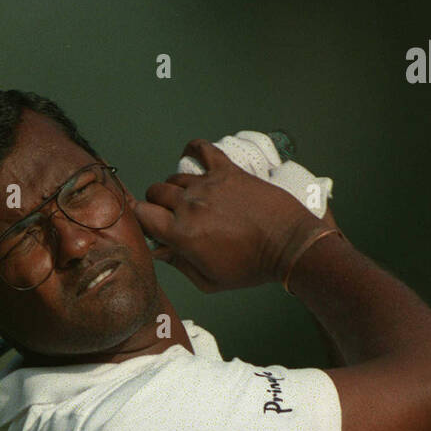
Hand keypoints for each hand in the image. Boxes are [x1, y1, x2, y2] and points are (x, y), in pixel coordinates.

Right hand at [132, 138, 333, 292]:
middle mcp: (190, 205)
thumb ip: (180, 265)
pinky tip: (192, 157)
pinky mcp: (227, 171)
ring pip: (175, 176)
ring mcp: (208, 184)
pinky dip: (193, 149)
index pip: (142, 215)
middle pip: (155, 192)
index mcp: (182, 234)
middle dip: (157, 204)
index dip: (142, 220)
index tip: (152, 228)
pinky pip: (202, 148)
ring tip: (191, 200)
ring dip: (177, 188)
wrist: (288, 245)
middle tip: (172, 216)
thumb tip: (160, 251)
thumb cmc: (251, 268)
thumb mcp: (210, 281)